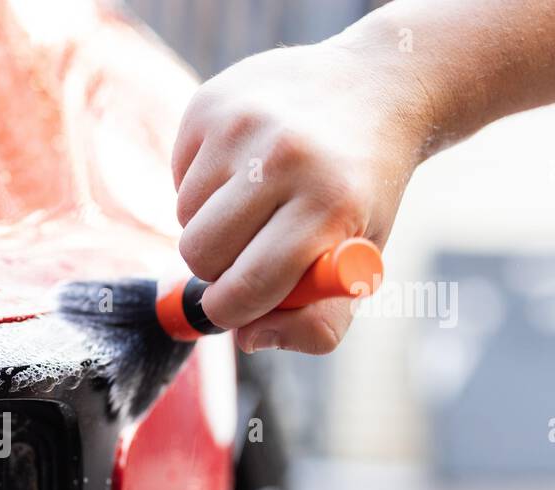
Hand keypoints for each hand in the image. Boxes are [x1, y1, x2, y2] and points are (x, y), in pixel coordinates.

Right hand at [172, 39, 427, 353]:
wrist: (377, 88)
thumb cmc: (361, 194)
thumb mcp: (362, 265)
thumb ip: (317, 324)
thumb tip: (250, 337)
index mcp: (331, 205)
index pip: (246, 288)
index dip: (232, 311)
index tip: (236, 306)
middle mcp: (286, 156)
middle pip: (200, 255)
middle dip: (216, 269)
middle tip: (248, 251)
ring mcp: (244, 123)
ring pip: (183, 217)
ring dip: (208, 226)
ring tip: (252, 205)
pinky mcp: (211, 102)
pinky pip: (178, 176)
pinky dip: (201, 187)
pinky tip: (240, 169)